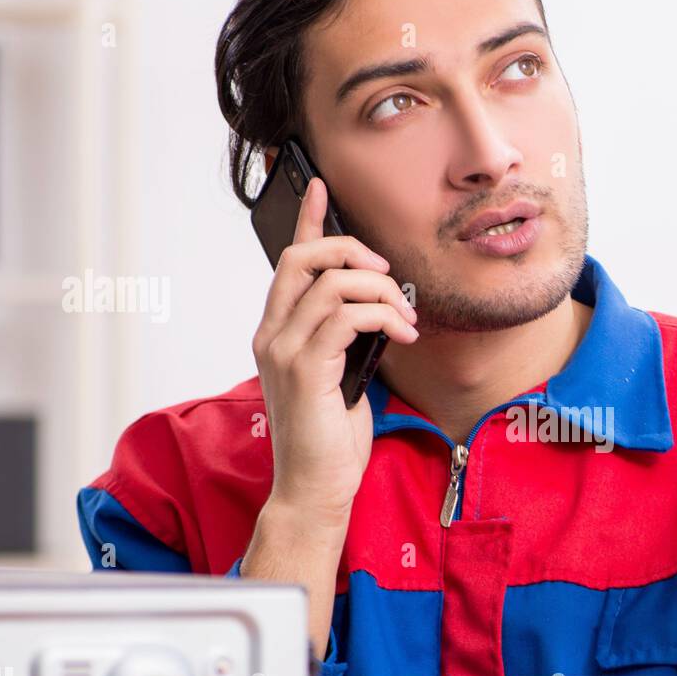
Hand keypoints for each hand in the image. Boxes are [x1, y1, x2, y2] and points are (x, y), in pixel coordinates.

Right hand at [251, 176, 418, 534]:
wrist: (315, 488)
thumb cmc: (330, 439)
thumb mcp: (343, 375)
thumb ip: (347, 339)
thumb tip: (380, 309)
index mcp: (277, 332)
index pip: (289, 263)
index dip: (306, 220)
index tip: (319, 188)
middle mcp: (271, 334)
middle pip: (304, 258)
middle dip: (352, 250)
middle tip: (388, 274)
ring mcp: (282, 350)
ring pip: (332, 283)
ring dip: (380, 291)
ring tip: (405, 317)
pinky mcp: (304, 369)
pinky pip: (346, 317)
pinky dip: (382, 316)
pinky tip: (402, 334)